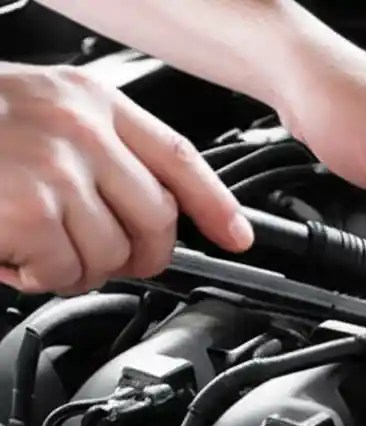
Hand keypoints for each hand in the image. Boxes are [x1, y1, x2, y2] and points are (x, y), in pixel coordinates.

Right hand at [0, 62, 251, 293]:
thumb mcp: (41, 112)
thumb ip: (97, 150)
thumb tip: (146, 210)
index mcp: (92, 101)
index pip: (179, 157)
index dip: (216, 204)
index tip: (237, 236)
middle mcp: (83, 129)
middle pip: (156, 218)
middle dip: (137, 255)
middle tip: (100, 258)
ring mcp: (58, 168)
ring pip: (112, 252)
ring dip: (77, 268)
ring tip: (36, 248)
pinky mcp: (30, 209)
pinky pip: (65, 270)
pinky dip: (39, 277)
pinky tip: (12, 254)